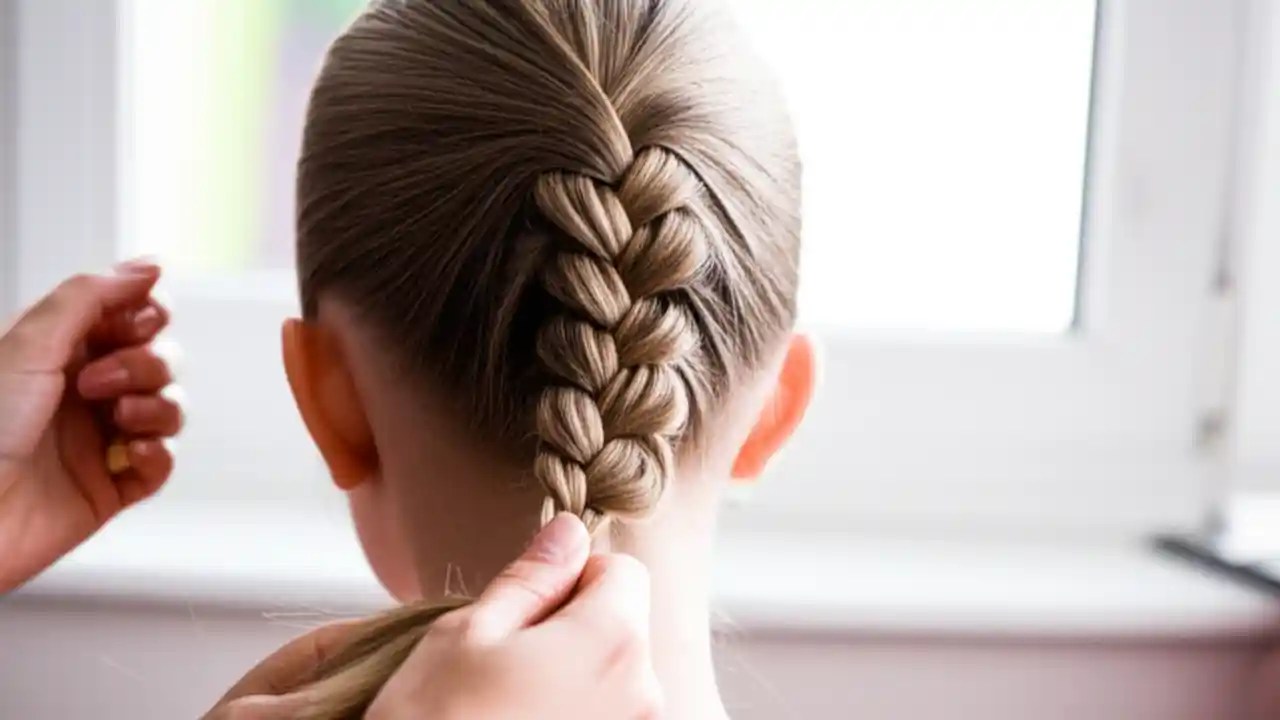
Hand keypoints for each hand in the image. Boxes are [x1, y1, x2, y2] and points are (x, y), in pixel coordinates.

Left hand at [0, 262, 180, 591]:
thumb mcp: (29, 344)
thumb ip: (90, 296)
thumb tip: (148, 265)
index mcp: (57, 351)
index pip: (131, 317)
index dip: (144, 317)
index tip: (128, 325)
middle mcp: (81, 392)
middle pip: (159, 360)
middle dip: (146, 365)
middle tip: (97, 385)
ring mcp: (97, 441)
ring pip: (168, 409)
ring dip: (157, 408)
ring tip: (120, 420)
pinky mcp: (110, 489)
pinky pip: (161, 465)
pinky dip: (157, 455)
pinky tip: (130, 454)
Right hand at [210, 514, 661, 719]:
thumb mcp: (467, 633)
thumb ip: (531, 578)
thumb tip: (568, 533)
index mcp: (611, 640)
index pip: (624, 570)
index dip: (574, 574)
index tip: (529, 602)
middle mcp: (644, 692)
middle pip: (622, 625)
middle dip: (571, 627)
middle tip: (504, 657)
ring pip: (612, 674)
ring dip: (570, 675)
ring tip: (506, 702)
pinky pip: (604, 714)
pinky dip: (572, 711)